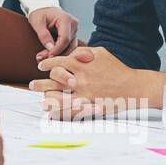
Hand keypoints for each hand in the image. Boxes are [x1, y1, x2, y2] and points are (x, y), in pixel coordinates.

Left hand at [28, 7, 79, 60]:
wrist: (43, 8)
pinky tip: (49, 56)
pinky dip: (60, 52)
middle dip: (56, 54)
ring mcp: (74, 31)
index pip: (65, 39)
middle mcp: (73, 25)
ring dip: (58, 55)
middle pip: (69, 45)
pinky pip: (69, 47)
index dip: (57, 50)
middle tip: (43, 60)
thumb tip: (50, 48)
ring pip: (70, 48)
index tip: (48, 57)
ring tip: (44, 59)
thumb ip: (43, 35)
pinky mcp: (73, 35)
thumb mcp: (37, 22)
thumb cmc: (39, 13)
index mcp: (66, 19)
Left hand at [33, 46, 149, 113]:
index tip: (41, 66)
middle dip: (40, 83)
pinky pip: (69, 109)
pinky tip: (51, 113)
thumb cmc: (116, 69)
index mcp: (81, 64)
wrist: (132, 86)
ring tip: (40, 100)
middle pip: (53, 80)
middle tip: (32, 85)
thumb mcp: (100, 53)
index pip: (57, 62)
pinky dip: (58, 111)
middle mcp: (80, 78)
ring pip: (58, 96)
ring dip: (46, 98)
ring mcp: (83, 93)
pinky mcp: (88, 105)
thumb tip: (70, 51)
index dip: (46, 64)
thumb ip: (83, 51)